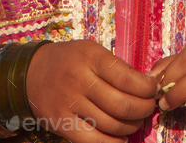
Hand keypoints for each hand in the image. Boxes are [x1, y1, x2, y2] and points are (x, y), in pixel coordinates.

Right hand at [26, 40, 157, 142]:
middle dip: (143, 109)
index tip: (153, 89)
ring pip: (111, 124)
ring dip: (131, 126)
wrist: (32, 73)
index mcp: (91, 58)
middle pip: (122, 104)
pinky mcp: (62, 124)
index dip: (146, 88)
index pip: (127, 78)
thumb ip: (117, 68)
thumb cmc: (70, 60)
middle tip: (149, 107)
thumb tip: (146, 86)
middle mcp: (80, 80)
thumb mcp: (93, 52)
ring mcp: (70, 104)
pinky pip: (93, 140)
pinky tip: (122, 138)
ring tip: (137, 121)